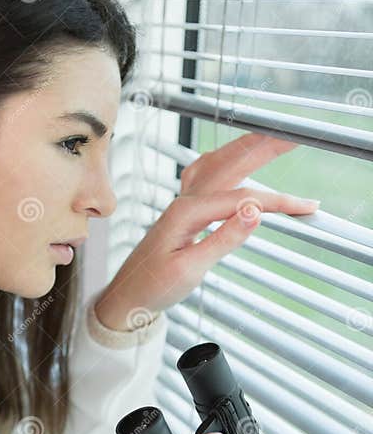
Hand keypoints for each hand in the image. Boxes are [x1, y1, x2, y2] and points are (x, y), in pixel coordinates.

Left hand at [94, 134, 320, 330]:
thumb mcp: (190, 269)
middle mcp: (185, 200)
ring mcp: (184, 203)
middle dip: (266, 147)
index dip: (278, 201)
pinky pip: (209, 175)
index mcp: (187, 212)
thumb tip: (256, 212)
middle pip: (231, 163)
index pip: (244, 198)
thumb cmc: (152, 287)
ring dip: (249, 148)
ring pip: (220, 163)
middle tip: (297, 136)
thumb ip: (223, 239)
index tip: (307, 206)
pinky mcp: (185, 211)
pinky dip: (229, 162)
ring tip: (277, 137)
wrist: (126, 297)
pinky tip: (236, 159)